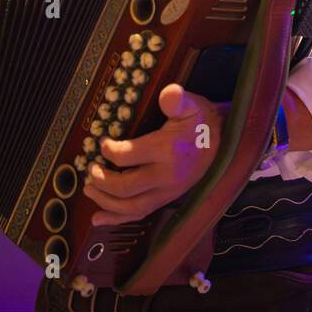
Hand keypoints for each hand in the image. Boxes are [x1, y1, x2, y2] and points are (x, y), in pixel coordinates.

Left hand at [83, 84, 226, 226]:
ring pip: (131, 207)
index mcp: (168, 150)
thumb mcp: (192, 105)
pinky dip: (117, 219)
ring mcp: (167, 192)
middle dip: (102, 180)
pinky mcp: (166, 199)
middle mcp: (166, 176)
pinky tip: (98, 219)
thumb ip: (177, 100)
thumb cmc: (201, 123)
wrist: (223, 145)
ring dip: (105, 202)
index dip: (109, 150)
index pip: (129, 156)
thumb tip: (169, 92)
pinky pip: (140, 214)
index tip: (102, 142)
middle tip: (90, 169)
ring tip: (89, 190)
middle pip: (126, 187)